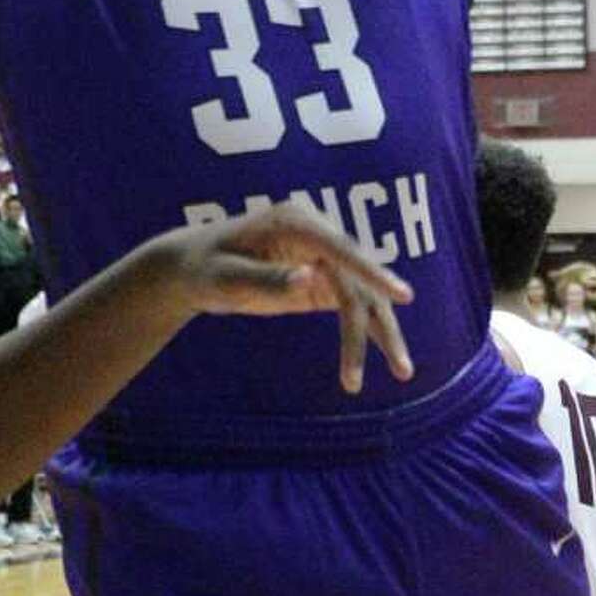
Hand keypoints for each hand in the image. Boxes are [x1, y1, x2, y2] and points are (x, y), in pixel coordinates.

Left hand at [154, 205, 413, 390]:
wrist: (192, 268)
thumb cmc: (205, 268)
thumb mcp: (228, 279)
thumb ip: (268, 279)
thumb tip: (311, 277)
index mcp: (295, 222)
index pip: (341, 249)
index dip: (373, 272)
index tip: (402, 295)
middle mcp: (319, 235)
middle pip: (360, 280)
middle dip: (379, 325)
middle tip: (402, 369)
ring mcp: (325, 257)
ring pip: (364, 297)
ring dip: (382, 335)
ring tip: (403, 373)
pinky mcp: (325, 279)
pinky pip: (353, 307)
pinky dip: (365, 335)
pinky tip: (377, 363)